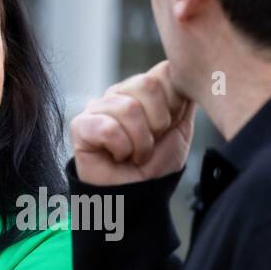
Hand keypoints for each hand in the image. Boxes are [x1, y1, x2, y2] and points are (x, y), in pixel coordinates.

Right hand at [71, 59, 196, 185]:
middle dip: (157, 124)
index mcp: (143, 90)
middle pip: (147, 84)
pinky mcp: (81, 125)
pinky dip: (120, 149)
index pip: (164, 72)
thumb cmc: (156, 165)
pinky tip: (117, 157)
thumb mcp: (180, 129)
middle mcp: (119, 93)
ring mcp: (98, 107)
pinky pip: (108, 127)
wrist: (137, 198)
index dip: (173, 104)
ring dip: (140, 143)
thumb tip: (189, 71)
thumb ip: (185, 98)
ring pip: (129, 108)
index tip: (168, 128)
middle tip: (149, 145)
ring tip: (134, 155)